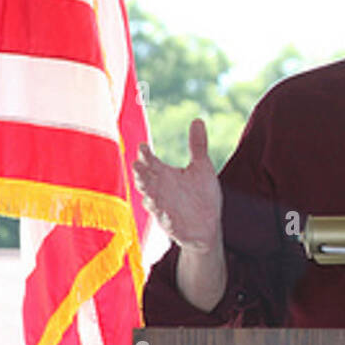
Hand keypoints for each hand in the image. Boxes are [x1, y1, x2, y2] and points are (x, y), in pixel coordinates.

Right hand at [132, 118, 222, 252]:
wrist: (208, 225)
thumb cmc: (201, 195)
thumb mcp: (202, 167)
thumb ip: (197, 145)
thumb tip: (197, 119)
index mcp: (165, 175)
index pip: (151, 163)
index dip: (145, 155)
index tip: (143, 147)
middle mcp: (160, 191)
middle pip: (145, 181)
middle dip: (140, 174)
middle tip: (136, 165)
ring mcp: (164, 208)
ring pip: (151, 201)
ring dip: (149, 196)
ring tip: (148, 192)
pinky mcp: (171, 225)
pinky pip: (165, 221)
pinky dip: (165, 217)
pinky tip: (166, 214)